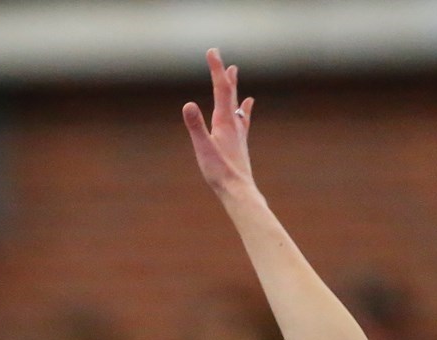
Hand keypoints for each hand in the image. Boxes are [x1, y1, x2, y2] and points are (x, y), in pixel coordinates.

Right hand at [182, 48, 255, 194]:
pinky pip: (242, 119)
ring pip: (236, 103)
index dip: (216, 69)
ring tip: (234, 72)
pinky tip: (248, 105)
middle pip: (229, 92)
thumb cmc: (220, 172)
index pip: (221, 89)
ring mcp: (238, 132)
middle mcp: (233, 123)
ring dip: (233, 86)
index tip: (212, 51)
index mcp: (224, 122)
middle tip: (219, 57)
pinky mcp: (239, 142)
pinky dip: (244, 108)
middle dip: (223, 73)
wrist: (238, 190)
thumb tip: (188, 104)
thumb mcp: (203, 148)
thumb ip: (196, 126)